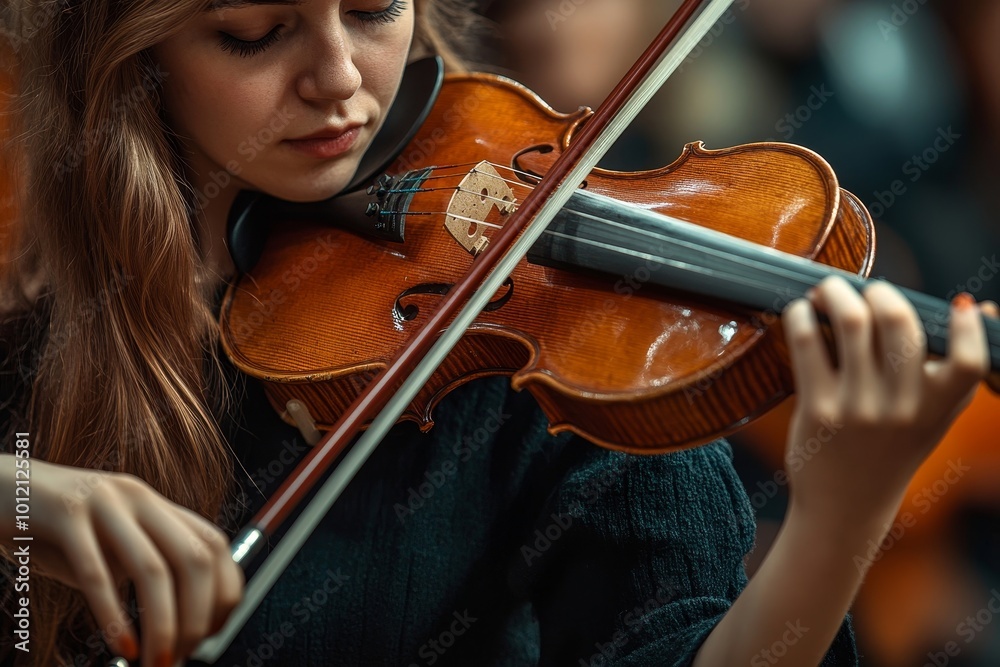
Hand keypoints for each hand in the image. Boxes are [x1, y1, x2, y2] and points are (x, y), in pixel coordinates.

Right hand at [0, 455, 242, 665]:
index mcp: (154, 504)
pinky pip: (96, 571)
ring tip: (157, 660)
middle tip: (183, 655)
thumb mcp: (109, 546)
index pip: (214, 544)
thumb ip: (142, 569)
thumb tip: (180, 624)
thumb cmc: (53, 529)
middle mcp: (138, 497)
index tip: (214, 633)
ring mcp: (104, 501)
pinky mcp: (65, 513)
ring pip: (153, 569)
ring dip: (163, 624)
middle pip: (194, 558)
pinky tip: (120, 645)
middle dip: (197, 616)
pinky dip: (113, 615)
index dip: (223, 592)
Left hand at [779, 276, 989, 527]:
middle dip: (879, 292)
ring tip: (827, 290)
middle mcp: (901, 408)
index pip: (969, 361)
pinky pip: (808, 343)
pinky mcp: (817, 409)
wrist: (844, 505)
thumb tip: (982, 307)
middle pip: (899, 324)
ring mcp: (858, 408)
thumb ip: (955, 371)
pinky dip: (800, 316)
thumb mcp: (933, 418)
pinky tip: (799, 313)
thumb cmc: (891, 450)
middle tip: (865, 289)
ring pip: (852, 323)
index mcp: (938, 408)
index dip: (968, 327)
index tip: (958, 305)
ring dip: (835, 293)